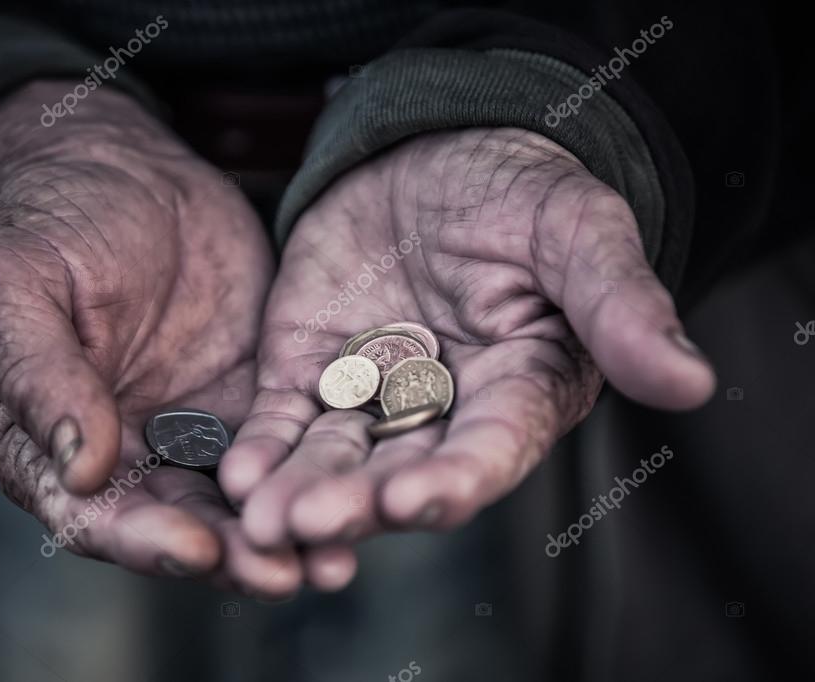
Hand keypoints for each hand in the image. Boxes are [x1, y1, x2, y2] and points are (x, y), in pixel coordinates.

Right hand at [0, 80, 352, 594]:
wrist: (119, 173)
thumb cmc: (46, 227)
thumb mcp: (16, 289)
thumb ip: (41, 377)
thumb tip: (83, 470)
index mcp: (55, 446)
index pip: (95, 516)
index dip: (145, 540)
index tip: (198, 550)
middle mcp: (131, 454)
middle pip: (181, 524)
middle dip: (233, 554)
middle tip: (285, 573)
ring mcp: (196, 428)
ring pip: (243, 498)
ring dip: (285, 532)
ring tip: (336, 559)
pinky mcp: (254, 397)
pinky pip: (289, 445)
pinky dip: (318, 473)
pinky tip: (361, 491)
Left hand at [220, 127, 714, 556]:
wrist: (431, 154)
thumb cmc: (519, 191)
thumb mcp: (576, 231)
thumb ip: (619, 305)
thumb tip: (691, 383)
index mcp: (518, 389)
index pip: (492, 448)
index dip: (457, 477)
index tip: (417, 497)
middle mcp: (442, 410)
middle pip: (401, 470)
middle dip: (358, 501)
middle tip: (312, 522)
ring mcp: (370, 394)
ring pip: (335, 456)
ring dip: (300, 491)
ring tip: (262, 518)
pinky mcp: (309, 370)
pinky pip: (283, 417)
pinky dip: (261, 446)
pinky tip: (237, 473)